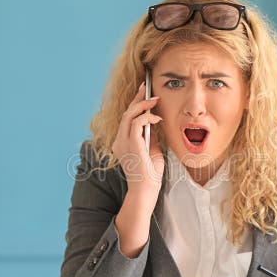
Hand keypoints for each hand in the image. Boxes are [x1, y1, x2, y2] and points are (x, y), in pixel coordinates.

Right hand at [111, 82, 164, 196]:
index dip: (134, 104)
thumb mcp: (152, 151)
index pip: (127, 119)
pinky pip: (136, 123)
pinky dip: (146, 117)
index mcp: (122, 143)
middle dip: (137, 98)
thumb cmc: (150, 174)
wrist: (146, 189)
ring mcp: (122, 143)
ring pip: (129, 115)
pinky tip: (156, 118)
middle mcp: (119, 141)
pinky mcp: (130, 145)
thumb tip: (154, 122)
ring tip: (154, 100)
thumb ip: (150, 136)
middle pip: (126, 113)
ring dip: (143, 105)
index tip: (143, 93)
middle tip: (147, 87)